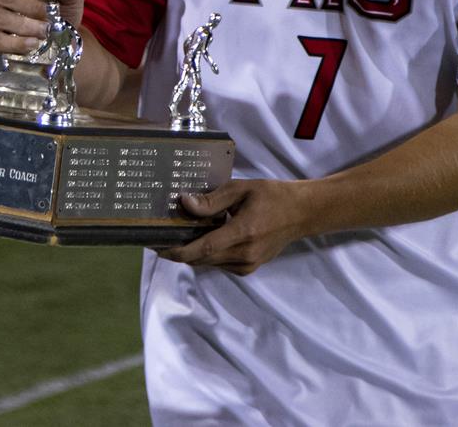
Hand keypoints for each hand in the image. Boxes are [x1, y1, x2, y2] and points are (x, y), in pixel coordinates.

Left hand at [159, 178, 314, 274]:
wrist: (301, 213)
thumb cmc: (272, 196)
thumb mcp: (240, 189)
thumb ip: (212, 200)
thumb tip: (184, 203)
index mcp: (242, 233)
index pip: (202, 249)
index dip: (177, 250)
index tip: (157, 245)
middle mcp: (244, 255)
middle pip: (201, 259)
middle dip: (178, 251)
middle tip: (159, 236)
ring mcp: (247, 265)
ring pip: (209, 263)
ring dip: (192, 252)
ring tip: (178, 234)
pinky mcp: (249, 268)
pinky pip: (220, 263)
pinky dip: (207, 253)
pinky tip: (203, 237)